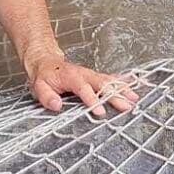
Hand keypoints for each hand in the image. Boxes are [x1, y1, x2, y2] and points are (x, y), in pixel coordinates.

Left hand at [24, 49, 138, 117]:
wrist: (47, 61)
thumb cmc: (44, 75)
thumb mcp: (39, 86)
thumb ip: (47, 96)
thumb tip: (56, 105)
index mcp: (71, 77)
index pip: (84, 89)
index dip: (93, 100)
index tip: (100, 111)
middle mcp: (85, 74)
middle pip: (102, 85)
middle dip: (115, 96)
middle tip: (126, 106)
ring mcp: (92, 74)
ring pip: (110, 81)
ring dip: (123, 89)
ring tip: (134, 98)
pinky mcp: (95, 76)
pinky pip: (111, 78)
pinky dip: (122, 82)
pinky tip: (132, 86)